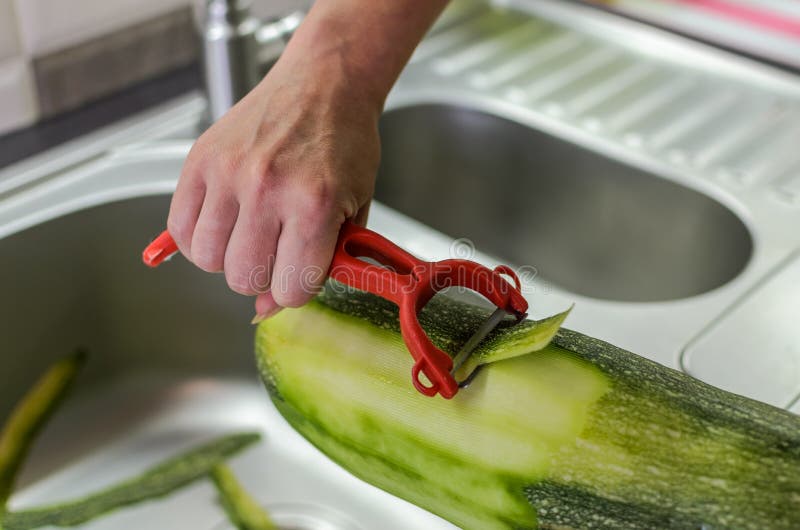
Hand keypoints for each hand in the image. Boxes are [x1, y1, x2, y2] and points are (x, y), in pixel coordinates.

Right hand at [167, 51, 380, 320]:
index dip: (296, 289)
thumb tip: (266, 309)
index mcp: (314, 205)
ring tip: (248, 235)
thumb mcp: (353, 208)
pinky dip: (197, 238)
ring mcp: (229, 173)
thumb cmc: (344, 145)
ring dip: (227, 259)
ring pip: (207, 260)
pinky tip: (222, 223)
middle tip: (275, 251)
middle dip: (262, 277)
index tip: (300, 272)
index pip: (290, 289)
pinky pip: (180, 228)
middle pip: (243, 279)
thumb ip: (321, 263)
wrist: (323, 85)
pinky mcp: (200, 160)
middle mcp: (268, 189)